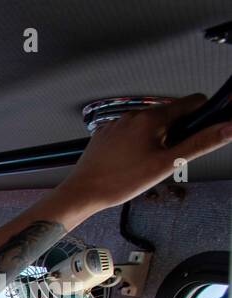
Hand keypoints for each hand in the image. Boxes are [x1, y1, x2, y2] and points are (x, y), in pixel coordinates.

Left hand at [58, 95, 231, 213]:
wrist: (82, 193)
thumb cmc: (119, 182)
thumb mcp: (167, 164)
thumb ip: (200, 143)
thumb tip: (228, 128)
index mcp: (150, 118)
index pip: (191, 102)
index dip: (202, 115)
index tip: (202, 130)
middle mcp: (132, 115)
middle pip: (169, 115)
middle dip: (176, 132)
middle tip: (167, 157)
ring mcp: (116, 124)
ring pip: (148, 125)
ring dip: (156, 138)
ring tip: (145, 163)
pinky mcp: (105, 134)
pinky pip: (129, 133)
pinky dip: (136, 143)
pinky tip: (129, 162)